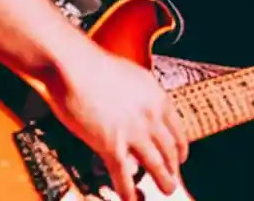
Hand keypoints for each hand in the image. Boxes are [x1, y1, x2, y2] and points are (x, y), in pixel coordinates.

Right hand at [48, 47, 188, 200]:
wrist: (73, 66)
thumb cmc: (93, 65)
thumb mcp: (130, 76)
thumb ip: (140, 96)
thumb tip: (139, 109)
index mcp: (156, 97)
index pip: (177, 129)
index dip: (181, 147)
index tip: (181, 156)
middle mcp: (150, 116)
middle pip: (170, 148)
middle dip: (173, 167)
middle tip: (174, 176)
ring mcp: (133, 132)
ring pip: (156, 164)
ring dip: (163, 180)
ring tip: (167, 190)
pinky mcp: (111, 145)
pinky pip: (124, 175)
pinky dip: (128, 191)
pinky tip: (130, 199)